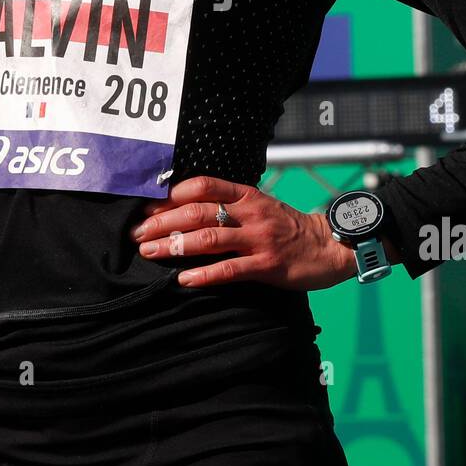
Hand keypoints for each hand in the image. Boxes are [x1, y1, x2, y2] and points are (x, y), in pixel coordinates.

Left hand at [129, 175, 356, 290]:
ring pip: (210, 239)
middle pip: (198, 212)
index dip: (172, 195)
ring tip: (150, 253)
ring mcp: (259, 239)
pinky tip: (184, 279)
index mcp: (247, 195)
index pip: (204, 186)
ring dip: (175, 246)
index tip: (147, 208)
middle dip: (162, 223)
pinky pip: (230, 270)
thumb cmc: (288, 227)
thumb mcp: (260, 206)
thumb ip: (230, 205)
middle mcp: (251, 213)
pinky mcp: (267, 266)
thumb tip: (186, 208)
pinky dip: (204, 274)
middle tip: (137, 234)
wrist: (329, 246)